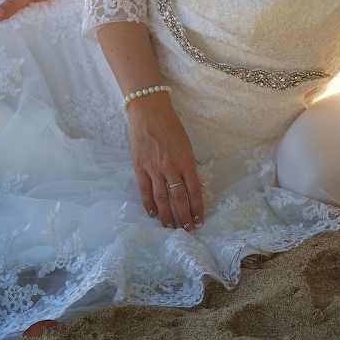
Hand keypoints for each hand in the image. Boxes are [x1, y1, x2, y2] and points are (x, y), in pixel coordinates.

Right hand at [127, 96, 204, 231]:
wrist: (149, 110)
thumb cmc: (171, 125)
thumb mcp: (186, 144)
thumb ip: (188, 165)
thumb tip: (192, 186)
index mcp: (186, 160)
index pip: (194, 190)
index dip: (197, 207)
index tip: (199, 220)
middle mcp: (171, 167)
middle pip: (178, 198)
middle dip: (184, 216)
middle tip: (187, 229)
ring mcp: (153, 168)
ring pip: (161, 198)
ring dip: (167, 215)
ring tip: (171, 227)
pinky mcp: (139, 167)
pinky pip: (144, 190)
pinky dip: (148, 204)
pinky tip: (153, 213)